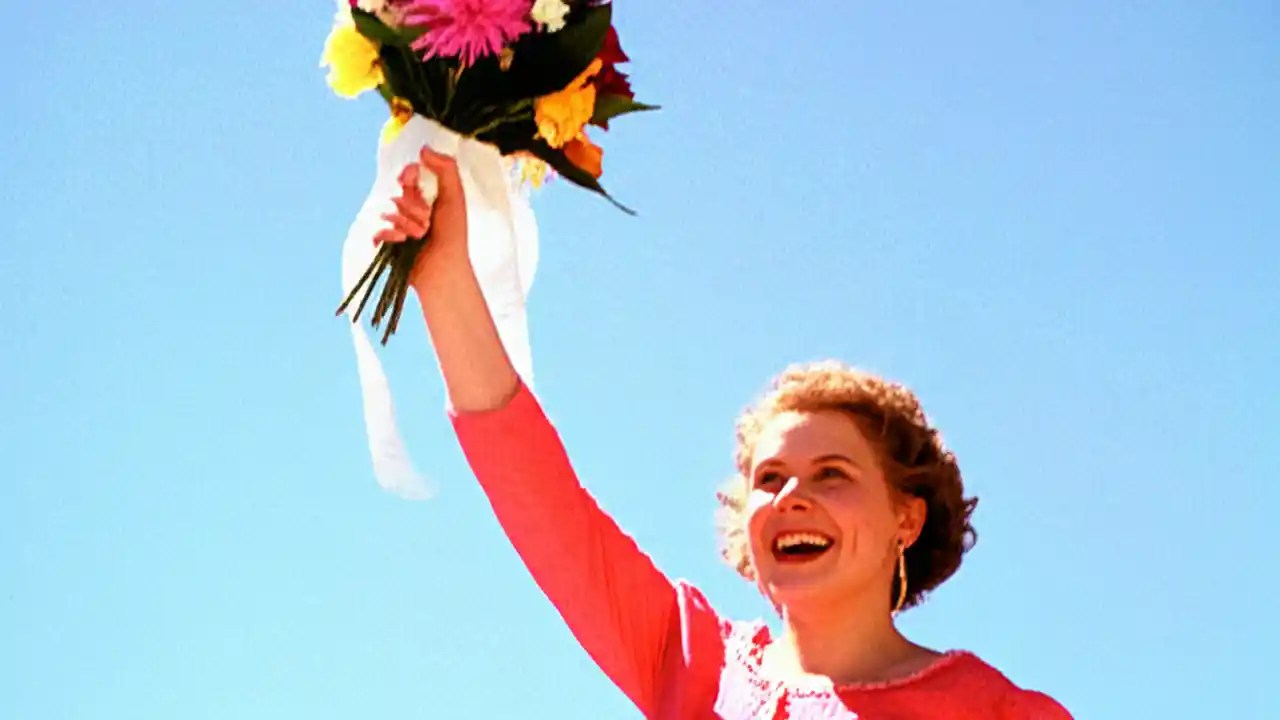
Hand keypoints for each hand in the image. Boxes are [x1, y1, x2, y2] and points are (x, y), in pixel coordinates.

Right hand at [374, 145, 468, 288]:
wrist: (443, 268)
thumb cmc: (453, 234)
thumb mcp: (455, 196)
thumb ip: (446, 169)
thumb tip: (423, 149)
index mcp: (427, 196)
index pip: (408, 174)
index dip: (408, 175)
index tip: (411, 180)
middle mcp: (412, 209)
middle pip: (399, 192)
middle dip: (412, 206)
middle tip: (426, 220)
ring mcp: (398, 226)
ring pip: (389, 211)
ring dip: (405, 223)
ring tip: (419, 235)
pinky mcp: (388, 243)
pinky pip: (378, 230)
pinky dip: (390, 234)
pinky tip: (403, 241)